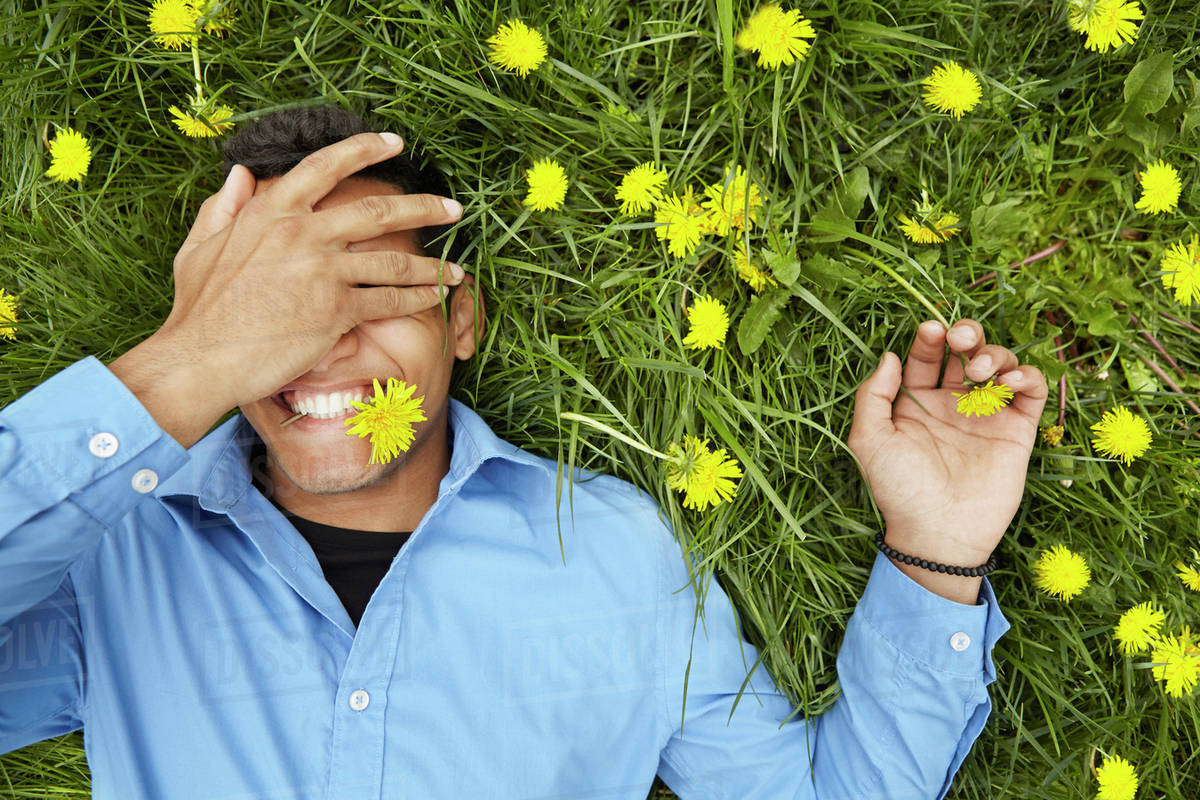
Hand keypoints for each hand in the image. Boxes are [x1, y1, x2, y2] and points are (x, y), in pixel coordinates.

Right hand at [159, 131, 464, 411]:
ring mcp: (322, 272)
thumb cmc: (199, 308)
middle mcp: (302, 233)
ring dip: (430, 266)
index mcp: (270, 210)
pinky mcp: (335, 311)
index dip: (364, 149)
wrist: (200, 358)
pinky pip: (388, 301)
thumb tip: (240, 173)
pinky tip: (435, 298)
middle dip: (424, 208)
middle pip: (378, 211)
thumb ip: (223, 206)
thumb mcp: (200, 244)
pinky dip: (417, 299)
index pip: (325, 166)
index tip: (396, 142)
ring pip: (392, 261)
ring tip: (456, 270)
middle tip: (455, 209)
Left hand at [847, 318, 1048, 566]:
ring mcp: (986, 416)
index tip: (930, 331)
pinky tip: (1009, 381)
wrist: (938, 531)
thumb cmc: (899, 489)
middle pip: (966, 353)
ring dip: (993, 353)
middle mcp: (953, 405)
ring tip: (978, 371)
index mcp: (917, 404)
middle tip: (960, 339)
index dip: (929, 338)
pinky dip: (1027, 375)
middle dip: (966, 334)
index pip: (926, 357)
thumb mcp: (869, 439)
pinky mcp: (1017, 431)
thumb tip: (891, 356)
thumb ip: (873, 395)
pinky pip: (1031, 392)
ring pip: (1000, 365)